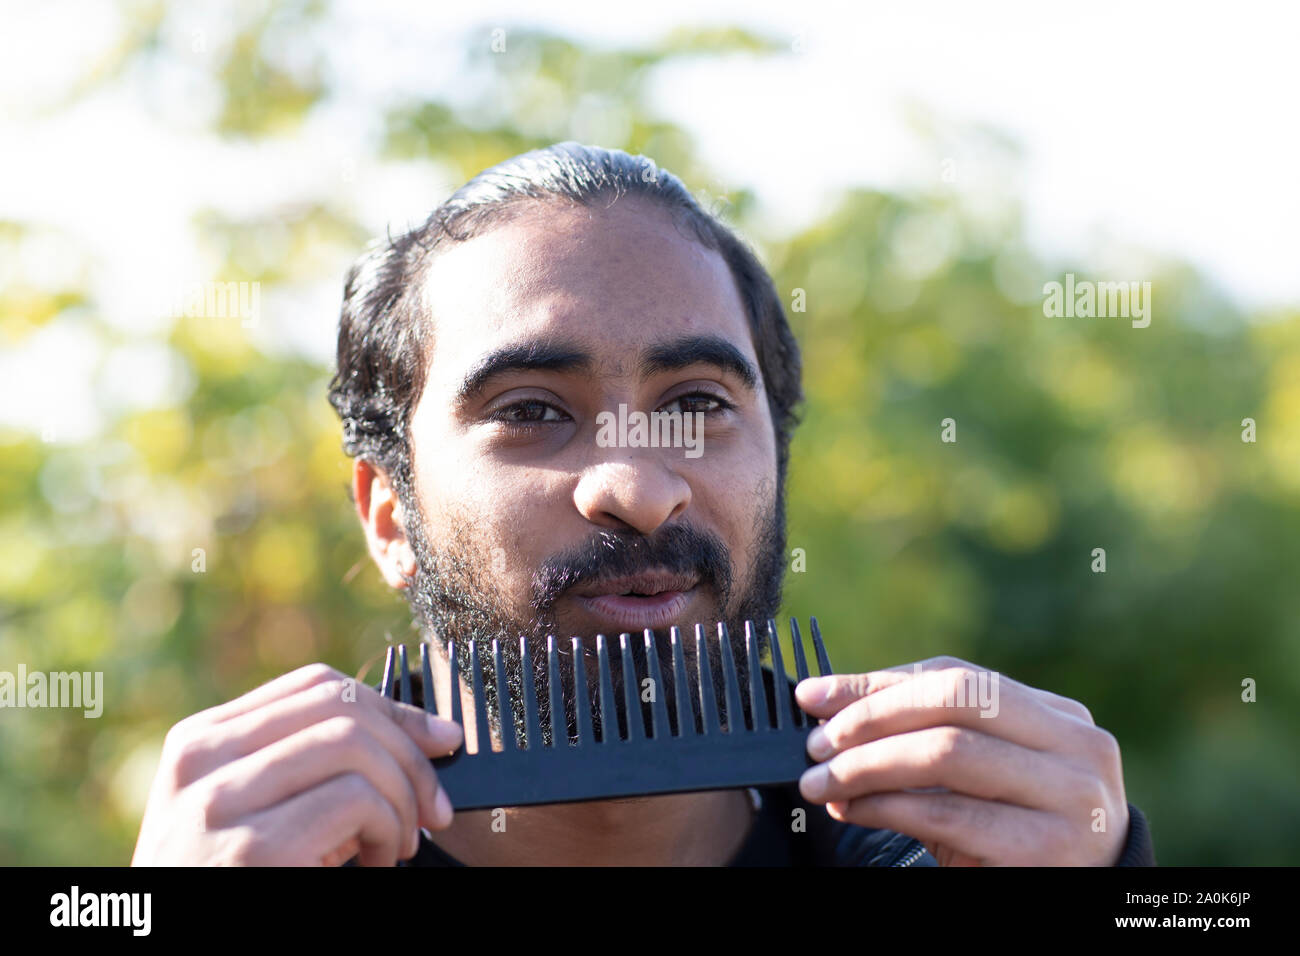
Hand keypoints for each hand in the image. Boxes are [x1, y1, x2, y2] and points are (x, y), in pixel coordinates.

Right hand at [131, 663, 462, 865]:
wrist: (168, 955)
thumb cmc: (232, 884)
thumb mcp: (254, 815)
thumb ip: (307, 768)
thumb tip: (427, 735)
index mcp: (201, 743)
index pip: (316, 685)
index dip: (393, 708)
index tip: (438, 740)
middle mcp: (200, 762)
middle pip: (342, 706)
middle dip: (410, 750)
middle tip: (433, 806)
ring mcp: (219, 803)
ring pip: (353, 744)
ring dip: (401, 797)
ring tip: (398, 844)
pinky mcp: (250, 850)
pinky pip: (355, 800)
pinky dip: (388, 830)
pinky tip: (377, 863)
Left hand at [795, 656, 1128, 865]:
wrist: (1080, 904)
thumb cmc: (1013, 837)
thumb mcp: (976, 780)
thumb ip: (923, 738)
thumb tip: (827, 706)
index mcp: (1059, 717)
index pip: (956, 677)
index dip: (877, 683)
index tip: (814, 696)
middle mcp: (1076, 746)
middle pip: (956, 700)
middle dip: (872, 716)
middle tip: (817, 742)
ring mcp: (1070, 796)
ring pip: (948, 751)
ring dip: (868, 764)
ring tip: (822, 782)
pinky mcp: (1047, 848)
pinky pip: (949, 814)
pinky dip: (889, 807)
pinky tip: (854, 809)